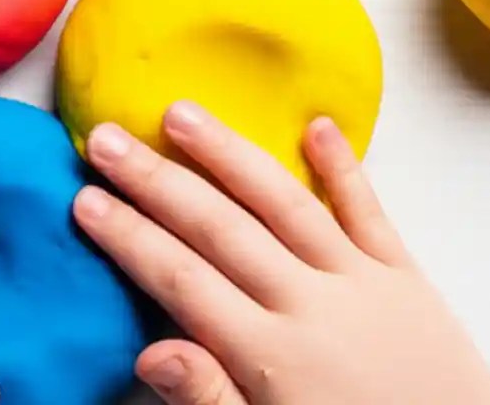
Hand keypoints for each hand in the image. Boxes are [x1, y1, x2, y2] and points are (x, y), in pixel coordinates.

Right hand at [72, 102, 489, 404]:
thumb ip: (210, 399)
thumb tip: (149, 353)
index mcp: (270, 355)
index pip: (181, 279)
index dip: (127, 237)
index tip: (83, 199)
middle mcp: (309, 304)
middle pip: (219, 228)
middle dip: (155, 180)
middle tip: (105, 139)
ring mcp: (361, 281)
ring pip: (283, 202)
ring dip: (228, 154)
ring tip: (181, 113)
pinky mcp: (406, 275)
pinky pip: (371, 211)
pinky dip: (344, 166)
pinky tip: (317, 124)